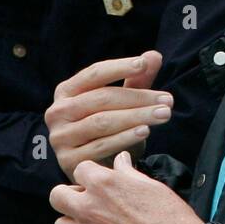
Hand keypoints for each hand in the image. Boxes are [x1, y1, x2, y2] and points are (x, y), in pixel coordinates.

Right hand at [46, 51, 172, 180]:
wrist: (97, 168)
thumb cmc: (109, 129)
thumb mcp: (121, 103)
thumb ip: (136, 80)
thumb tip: (154, 55)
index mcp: (66, 91)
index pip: (94, 73)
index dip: (119, 67)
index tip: (143, 64)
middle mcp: (57, 112)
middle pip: (101, 98)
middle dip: (138, 98)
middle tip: (167, 100)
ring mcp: (61, 137)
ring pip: (103, 122)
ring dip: (137, 116)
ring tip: (163, 114)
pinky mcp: (69, 160)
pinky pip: (102, 145)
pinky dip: (125, 137)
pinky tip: (145, 131)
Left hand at [50, 152, 203, 223]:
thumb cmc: (168, 215)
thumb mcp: (149, 184)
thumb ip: (126, 171)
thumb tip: (120, 160)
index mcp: (103, 183)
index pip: (79, 170)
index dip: (90, 176)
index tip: (97, 183)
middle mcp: (88, 207)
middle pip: (57, 196)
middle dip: (69, 196)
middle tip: (85, 202)